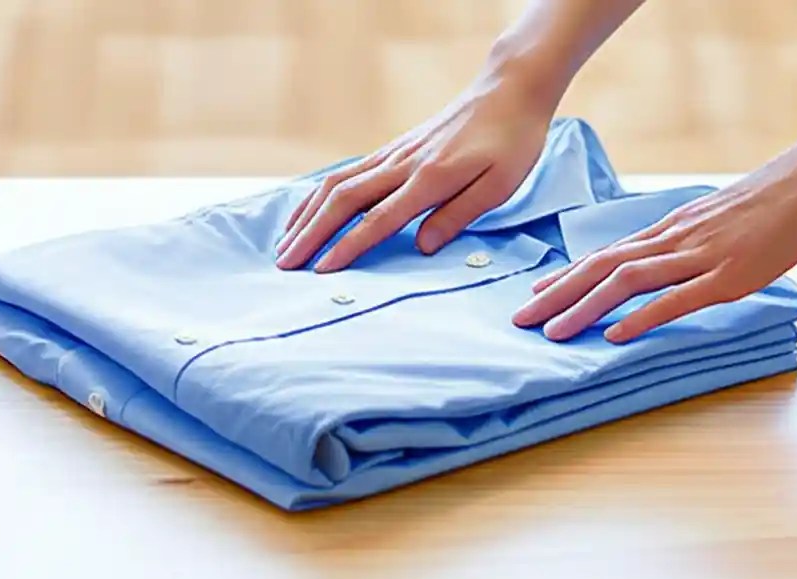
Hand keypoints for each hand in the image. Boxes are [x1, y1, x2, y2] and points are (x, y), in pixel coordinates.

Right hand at [275, 71, 556, 272]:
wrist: (508, 89)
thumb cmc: (512, 140)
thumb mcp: (500, 184)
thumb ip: (458, 214)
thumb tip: (422, 247)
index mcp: (430, 178)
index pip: (379, 218)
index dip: (349, 245)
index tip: (322, 270)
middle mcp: (402, 165)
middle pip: (343, 201)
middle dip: (311, 234)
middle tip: (285, 264)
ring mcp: (392, 155)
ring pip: (336, 184)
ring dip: (306, 216)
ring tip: (284, 244)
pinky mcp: (391, 150)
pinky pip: (344, 174)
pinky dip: (318, 196)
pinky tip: (306, 212)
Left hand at [512, 124, 796, 342]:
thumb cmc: (762, 206)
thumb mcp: (707, 220)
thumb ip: (675, 243)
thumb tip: (645, 261)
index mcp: (667, 231)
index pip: (605, 254)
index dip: (566, 275)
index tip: (535, 293)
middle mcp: (673, 241)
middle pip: (602, 267)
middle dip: (558, 295)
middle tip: (522, 320)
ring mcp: (699, 258)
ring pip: (628, 282)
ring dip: (585, 308)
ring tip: (553, 332)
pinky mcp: (728, 276)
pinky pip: (677, 298)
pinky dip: (643, 317)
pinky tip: (615, 336)